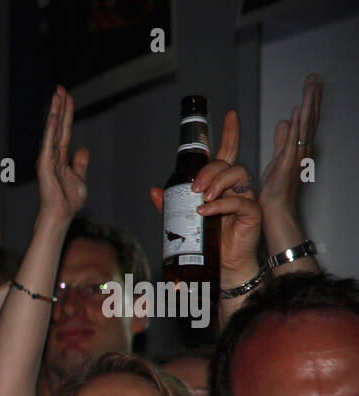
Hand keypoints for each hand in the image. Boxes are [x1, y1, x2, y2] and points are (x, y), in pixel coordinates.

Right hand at [36, 86, 88, 226]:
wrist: (60, 216)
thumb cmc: (67, 202)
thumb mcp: (79, 178)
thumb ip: (80, 163)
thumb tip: (83, 149)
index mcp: (60, 158)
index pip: (64, 130)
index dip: (67, 113)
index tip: (67, 96)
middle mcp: (52, 156)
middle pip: (58, 126)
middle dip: (60, 106)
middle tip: (60, 88)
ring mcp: (47, 159)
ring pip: (52, 130)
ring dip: (55, 112)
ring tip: (57, 95)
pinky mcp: (44, 165)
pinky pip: (49, 143)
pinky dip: (51, 129)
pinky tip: (54, 116)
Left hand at [149, 111, 259, 287]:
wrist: (223, 267)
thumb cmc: (208, 242)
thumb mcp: (182, 220)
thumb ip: (170, 204)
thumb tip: (154, 191)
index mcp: (221, 185)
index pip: (227, 153)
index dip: (229, 133)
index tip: (228, 115)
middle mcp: (236, 188)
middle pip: (228, 163)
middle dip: (209, 169)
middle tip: (193, 187)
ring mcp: (245, 199)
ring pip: (238, 175)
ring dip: (217, 182)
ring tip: (200, 198)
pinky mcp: (252, 214)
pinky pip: (240, 202)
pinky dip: (220, 205)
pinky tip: (205, 210)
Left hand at [260, 73, 320, 221]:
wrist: (275, 208)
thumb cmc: (276, 187)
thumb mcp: (277, 157)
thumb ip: (282, 139)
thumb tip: (283, 122)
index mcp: (299, 147)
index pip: (307, 120)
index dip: (310, 101)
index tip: (312, 85)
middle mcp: (302, 149)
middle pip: (310, 118)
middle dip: (312, 97)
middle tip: (314, 79)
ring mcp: (297, 155)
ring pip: (304, 125)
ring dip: (307, 105)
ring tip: (311, 88)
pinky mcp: (287, 162)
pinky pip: (293, 141)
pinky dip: (296, 126)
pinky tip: (297, 113)